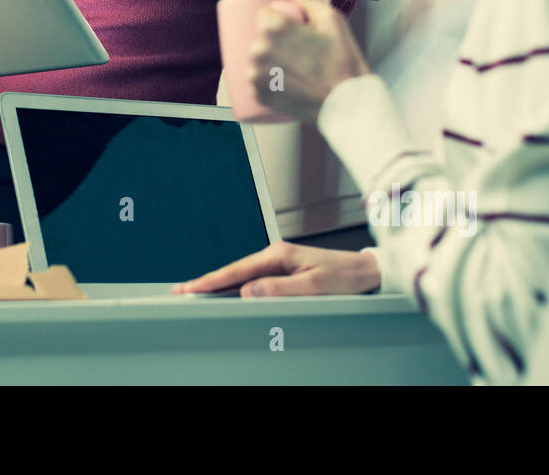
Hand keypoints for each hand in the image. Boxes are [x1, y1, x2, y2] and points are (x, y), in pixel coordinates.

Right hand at [172, 240, 380, 296]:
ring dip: (220, 284)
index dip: (211, 281)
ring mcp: (280, 262)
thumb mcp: (315, 287)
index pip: (237, 271)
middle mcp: (276, 255)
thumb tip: (248, 291)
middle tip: (181, 291)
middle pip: (234, 271)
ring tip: (196, 292)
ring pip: (242, 275)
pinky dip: (236, 286)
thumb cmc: (346, 278)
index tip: (190, 289)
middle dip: (207, 282)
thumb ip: (281, 289)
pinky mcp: (285, 270)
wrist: (367, 273)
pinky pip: (254, 279)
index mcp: (279, 255)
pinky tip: (226, 292)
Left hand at [246, 0, 369, 123]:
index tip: (292, 27)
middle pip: (259, 37)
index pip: (263, 14)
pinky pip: (256, 80)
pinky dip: (267, 80)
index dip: (278, 18)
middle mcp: (259, 50)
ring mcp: (256, 74)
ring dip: (268, 60)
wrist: (347, 104)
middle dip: (273, 40)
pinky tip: (284, 81)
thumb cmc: (343, 62)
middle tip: (297, 50)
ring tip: (293, 67)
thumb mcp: (332, 20)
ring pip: (257, 59)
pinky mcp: (258, 94)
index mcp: (274, 28)